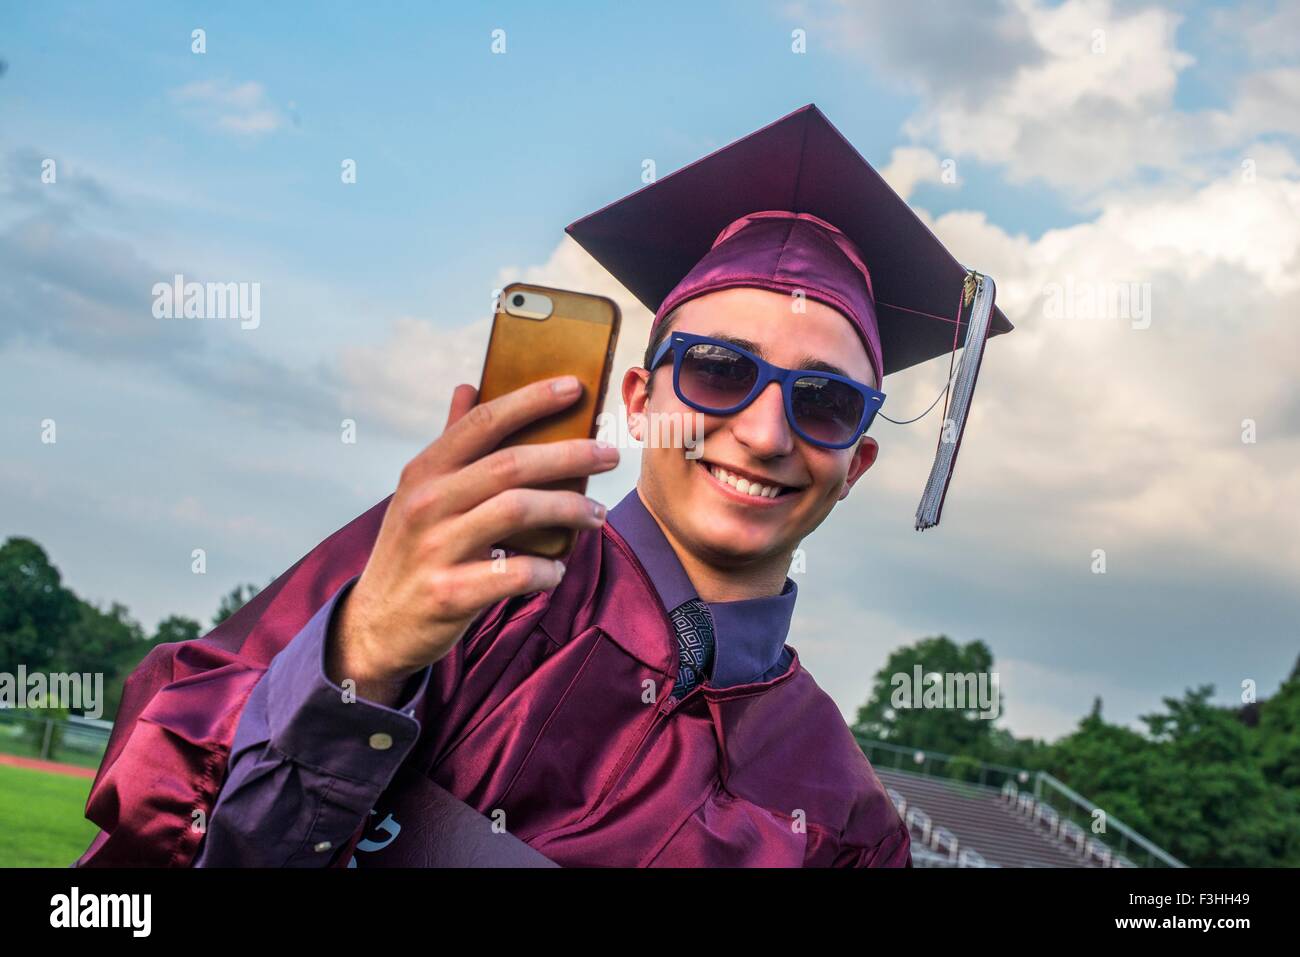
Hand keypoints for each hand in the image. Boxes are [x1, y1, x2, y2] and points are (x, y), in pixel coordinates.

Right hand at [327, 375, 618, 701]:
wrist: (376, 624)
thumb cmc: (412, 550)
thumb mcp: (418, 492)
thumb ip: (449, 442)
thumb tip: (468, 387)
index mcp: (424, 471)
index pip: (483, 422)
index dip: (532, 400)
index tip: (576, 387)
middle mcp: (427, 502)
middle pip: (511, 464)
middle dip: (570, 455)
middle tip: (610, 455)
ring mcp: (436, 548)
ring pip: (517, 511)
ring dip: (569, 509)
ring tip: (597, 515)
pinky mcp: (449, 593)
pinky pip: (515, 574)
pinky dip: (546, 570)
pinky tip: (559, 570)